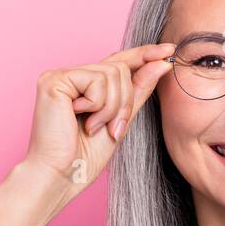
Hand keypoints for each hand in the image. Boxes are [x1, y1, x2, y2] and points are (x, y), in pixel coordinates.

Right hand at [23, 41, 175, 198]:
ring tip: (93, 128)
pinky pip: (96, 81)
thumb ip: (138, 91)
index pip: (119, 62)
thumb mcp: (121, 120)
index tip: (169, 49)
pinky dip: (98, 105)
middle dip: (124, 103)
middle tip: (112, 129)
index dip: (144, 55)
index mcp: (86, 86)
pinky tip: (79, 119)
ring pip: (112, 74)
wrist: (61, 176)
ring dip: (111, 108)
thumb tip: (162, 63)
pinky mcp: (55, 79)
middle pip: (120, 69)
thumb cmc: (84, 157)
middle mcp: (72, 76)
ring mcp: (61, 75)